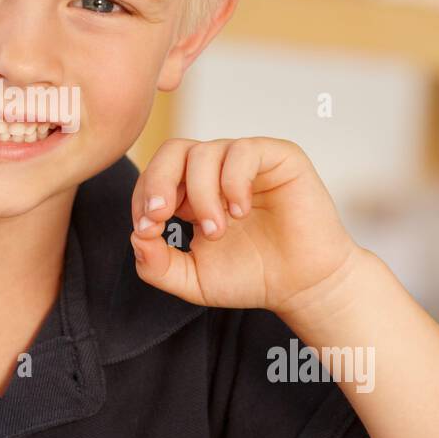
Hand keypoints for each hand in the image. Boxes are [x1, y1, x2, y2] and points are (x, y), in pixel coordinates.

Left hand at [130, 137, 358, 313]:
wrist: (302, 287)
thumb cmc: (251, 277)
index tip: (148, 230)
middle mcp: (216, 169)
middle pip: (173, 151)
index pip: (155, 175)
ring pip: (204, 152)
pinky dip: (232, 181)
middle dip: (157, 182)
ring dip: (201, 194)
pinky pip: (243, 151)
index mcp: (191, 191)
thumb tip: (136, 237)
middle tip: (160, 217)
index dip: (142, 198)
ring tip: (217, 231)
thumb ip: (157, 265)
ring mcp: (245, 161)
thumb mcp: (192, 280)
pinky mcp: (278, 156)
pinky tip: (241, 211)